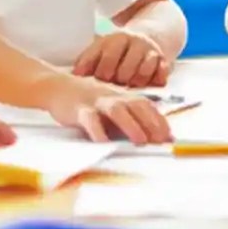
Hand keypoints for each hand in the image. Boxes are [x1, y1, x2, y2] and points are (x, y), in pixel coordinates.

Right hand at [48, 78, 172, 145]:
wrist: (57, 86)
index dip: (160, 120)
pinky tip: (104, 142)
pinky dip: (98, 130)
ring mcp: (97, 101)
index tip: (170, 137)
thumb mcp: (111, 104)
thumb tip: (150, 136)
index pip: (147, 106)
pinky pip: (90, 119)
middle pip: (137, 106)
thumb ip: (128, 117)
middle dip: (151, 123)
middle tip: (162, 141)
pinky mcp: (79, 109)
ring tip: (141, 141)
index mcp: (123, 96)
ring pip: (117, 111)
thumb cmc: (88, 100)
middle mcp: (113, 96)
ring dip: (131, 125)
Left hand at [73, 32, 170, 87]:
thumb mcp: (99, 50)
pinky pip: (161, 73)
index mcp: (112, 40)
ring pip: (143, 72)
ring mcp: (148, 50)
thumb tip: (74, 77)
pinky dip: (155, 81)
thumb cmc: (115, 51)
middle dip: (118, 82)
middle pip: (124, 69)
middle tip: (114, 89)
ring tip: (130, 88)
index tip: (97, 85)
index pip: (106, 58)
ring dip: (136, 83)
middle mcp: (132, 42)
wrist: (145, 36)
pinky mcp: (163, 59)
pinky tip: (148, 85)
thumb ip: (86, 63)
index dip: (101, 75)